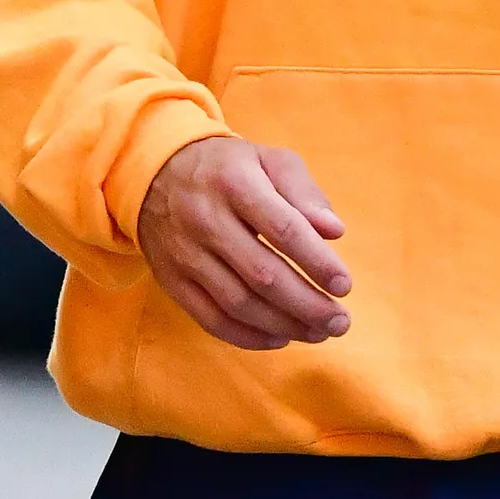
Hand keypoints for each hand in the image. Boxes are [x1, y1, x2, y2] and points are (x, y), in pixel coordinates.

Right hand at [136, 133, 350, 350]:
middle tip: (340, 321)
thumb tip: (334, 232)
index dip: (317, 262)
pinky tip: (279, 338)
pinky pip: (211, 319)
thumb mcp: (268, 160)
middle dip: (308, 305)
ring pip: (239, 303)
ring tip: (318, 332)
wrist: (155, 174)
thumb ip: (304, 192)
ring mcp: (185, 253)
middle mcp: (205, 218)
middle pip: (263, 275)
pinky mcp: (172, 280)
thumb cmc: (228, 169)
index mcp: (235, 183)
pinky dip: (249, 337)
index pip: (283, 229)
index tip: (344, 285)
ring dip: (285, 326)